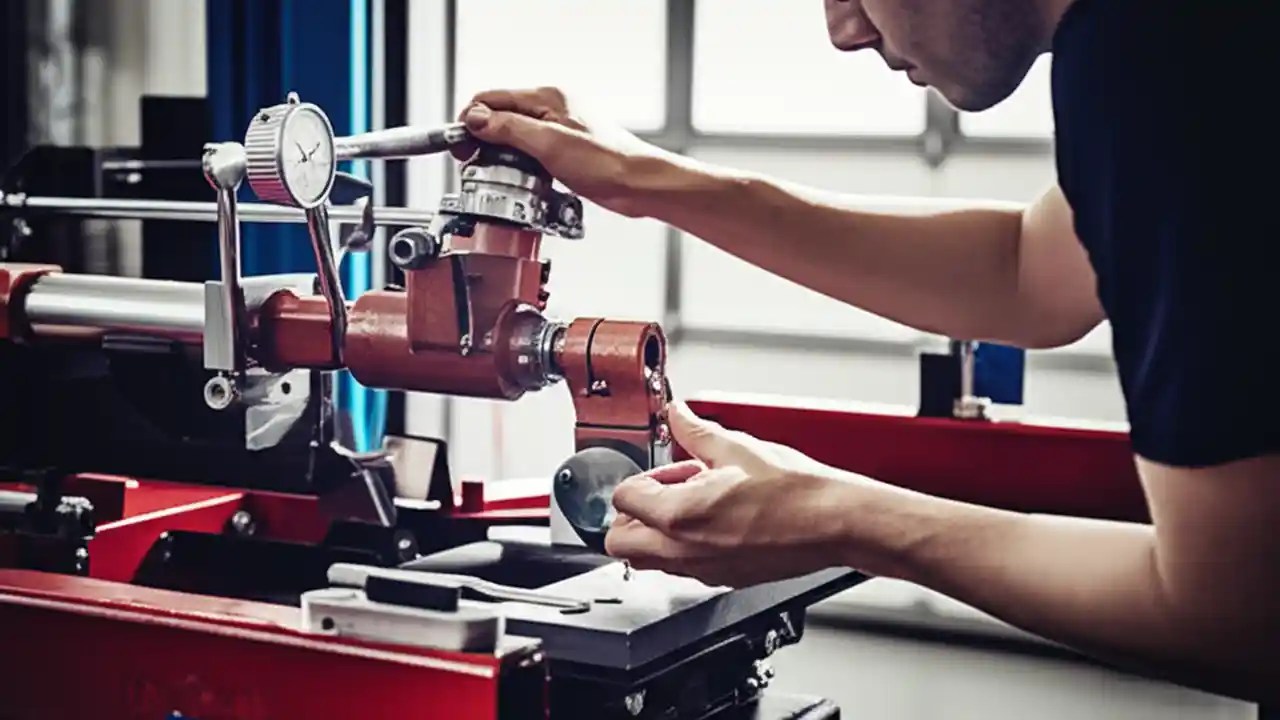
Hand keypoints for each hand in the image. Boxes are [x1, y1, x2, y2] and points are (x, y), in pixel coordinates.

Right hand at [454, 86, 673, 216]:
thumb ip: (509, 129)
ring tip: (494, 170)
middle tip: (472, 161)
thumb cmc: (606, 162)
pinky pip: (530, 150)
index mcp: (547, 98)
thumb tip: (476, 119)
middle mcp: (551, 108)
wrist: (638, 184)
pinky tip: (520, 176)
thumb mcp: (549, 143)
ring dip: (500, 151)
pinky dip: (518, 162)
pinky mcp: (564, 149)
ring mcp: (558, 128)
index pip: (492, 98)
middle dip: (482, 137)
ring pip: (514, 135)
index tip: (461, 145)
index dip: (470, 121)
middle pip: (500, 115)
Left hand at [604, 402, 860, 586]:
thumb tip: (677, 414)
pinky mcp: (723, 579)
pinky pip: (682, 568)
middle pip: (620, 542)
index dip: (641, 478)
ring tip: (693, 504)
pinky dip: (683, 546)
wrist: (832, 523)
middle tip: (664, 491)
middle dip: (633, 514)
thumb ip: (695, 431)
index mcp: (679, 515)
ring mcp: (703, 570)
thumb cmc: (794, 491)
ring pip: (648, 560)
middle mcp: (684, 550)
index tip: (665, 471)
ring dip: (656, 532)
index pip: (622, 500)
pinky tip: (716, 519)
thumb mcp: (737, 447)